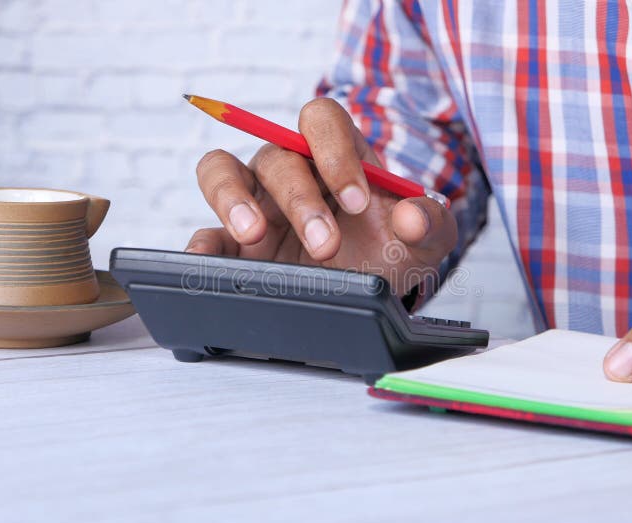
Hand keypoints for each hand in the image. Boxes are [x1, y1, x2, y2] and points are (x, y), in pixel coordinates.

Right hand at [186, 98, 456, 295]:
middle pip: (276, 156)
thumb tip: (412, 217)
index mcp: (335, 155)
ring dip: (232, 198)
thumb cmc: (390, 252)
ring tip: (254, 235)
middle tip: (326, 247)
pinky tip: (204, 259)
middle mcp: (289, 170)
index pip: (321, 120)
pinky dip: (199, 244)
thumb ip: (431, 223)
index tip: (358, 201)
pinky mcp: (233, 244)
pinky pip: (204, 231)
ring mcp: (256, 205)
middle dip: (301, 200)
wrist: (367, 292)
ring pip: (220, 170)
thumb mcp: (423, 242)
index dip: (334, 151)